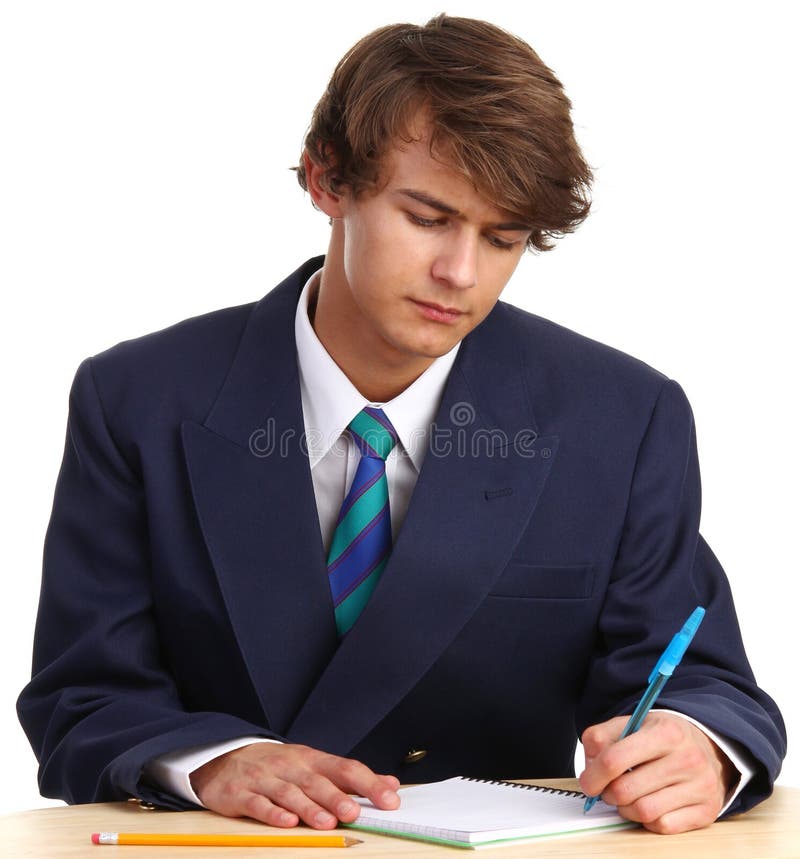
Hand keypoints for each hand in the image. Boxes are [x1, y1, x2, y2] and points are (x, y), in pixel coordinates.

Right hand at [190, 742, 399, 828]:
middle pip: (317, 782)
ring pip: (289, 794)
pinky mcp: (240, 794)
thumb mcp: (313, 765)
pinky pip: (257, 804)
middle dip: (337, 797)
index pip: (345, 768)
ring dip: (309, 808)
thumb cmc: (276, 766)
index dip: (368, 783)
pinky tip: (286, 822)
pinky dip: (272, 813)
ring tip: (327, 822)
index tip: (389, 799)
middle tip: (355, 813)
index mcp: (311, 759)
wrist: (224, 757)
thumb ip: (350, 778)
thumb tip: (390, 785)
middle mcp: (290, 767)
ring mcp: (265, 779)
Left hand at [579, 711, 736, 833]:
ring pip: (643, 811)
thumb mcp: (632, 723)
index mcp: (665, 732)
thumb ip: (602, 737)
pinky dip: (649, 820)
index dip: (593, 776)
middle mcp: (687, 758)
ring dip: (626, 809)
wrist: (707, 747)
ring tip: (628, 797)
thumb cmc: (662, 737)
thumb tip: (590, 769)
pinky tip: (650, 804)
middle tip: (608, 790)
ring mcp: (700, 786)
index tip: (587, 783)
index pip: (614, 759)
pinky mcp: (707, 811)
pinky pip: (663, 825)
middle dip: (608, 794)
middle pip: (625, 790)